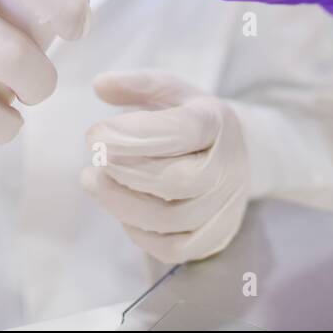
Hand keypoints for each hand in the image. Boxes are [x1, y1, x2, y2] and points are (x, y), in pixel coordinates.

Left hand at [80, 71, 248, 265]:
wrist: (240, 152)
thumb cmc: (193, 119)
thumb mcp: (172, 92)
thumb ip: (138, 84)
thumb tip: (100, 84)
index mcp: (217, 122)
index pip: (182, 131)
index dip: (134, 136)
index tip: (93, 136)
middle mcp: (229, 167)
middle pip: (178, 181)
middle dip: (126, 173)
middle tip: (92, 161)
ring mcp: (225, 206)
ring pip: (171, 220)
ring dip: (123, 204)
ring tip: (93, 181)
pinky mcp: (216, 236)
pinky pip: (174, 249)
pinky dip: (139, 234)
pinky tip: (120, 209)